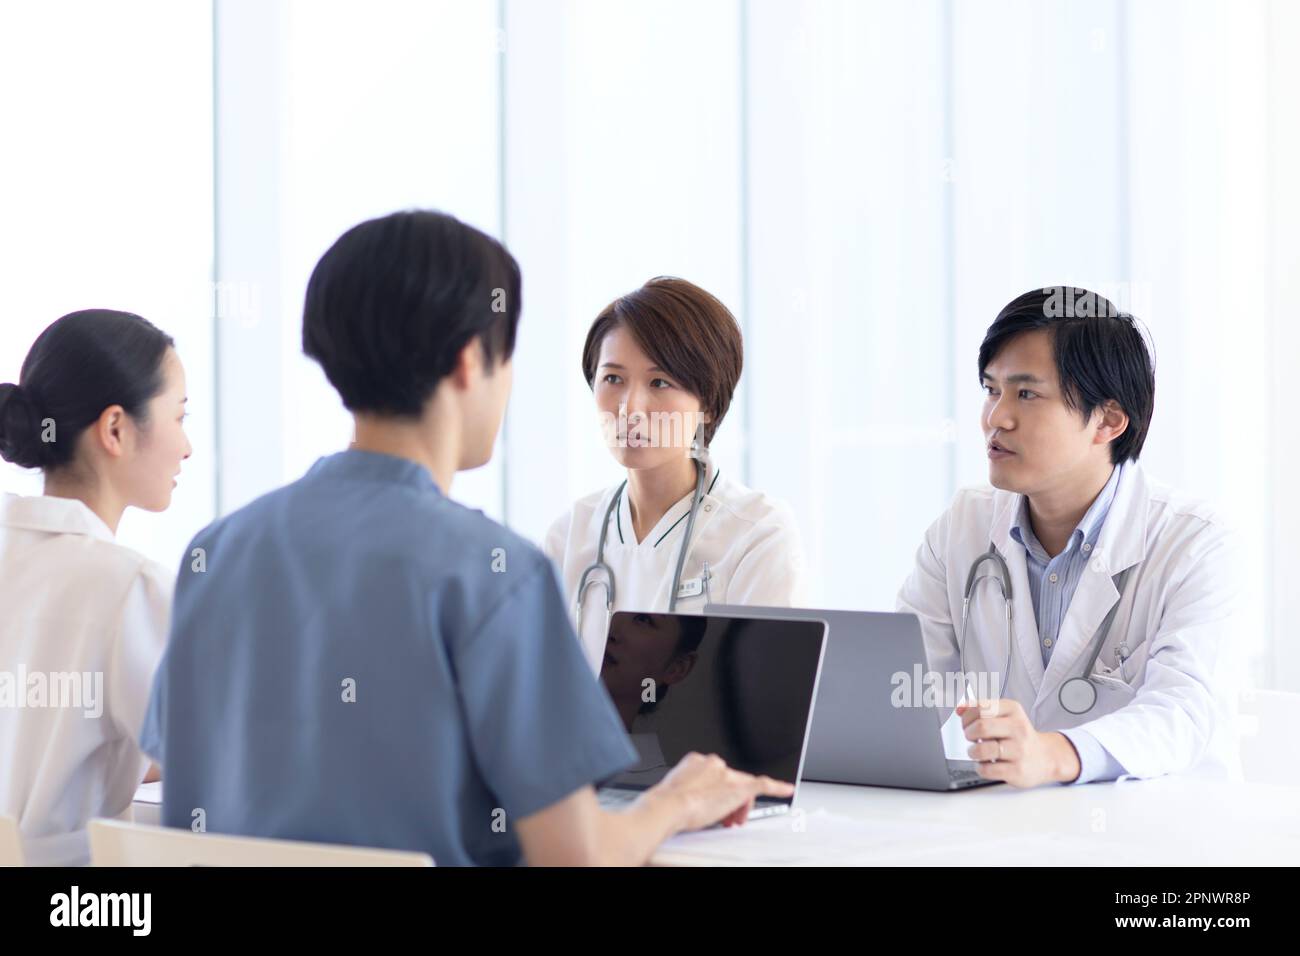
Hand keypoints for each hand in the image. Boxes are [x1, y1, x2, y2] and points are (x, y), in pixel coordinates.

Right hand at [647, 752, 794, 830]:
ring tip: (732, 822)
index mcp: (696, 762)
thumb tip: (690, 803)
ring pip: (742, 788)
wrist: (669, 806)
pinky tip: (787, 789)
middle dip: (729, 803)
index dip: (717, 795)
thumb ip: (689, 790)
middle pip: (730, 783)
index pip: (716, 777)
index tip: (714, 807)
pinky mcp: (739, 785)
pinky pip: (764, 784)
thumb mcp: (676, 791)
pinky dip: (778, 787)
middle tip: (726, 820)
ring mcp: (727, 773)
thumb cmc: (667, 804)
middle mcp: (714, 763)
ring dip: (739, 806)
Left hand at [958, 698, 1080, 786]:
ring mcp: (1019, 750)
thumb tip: (959, 709)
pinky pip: (987, 770)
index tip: (967, 722)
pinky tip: (987, 764)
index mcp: (1013, 710)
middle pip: (981, 727)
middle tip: (972, 737)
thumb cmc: (1018, 735)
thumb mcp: (1004, 715)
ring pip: (982, 750)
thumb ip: (980, 709)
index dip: (967, 716)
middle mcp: (1018, 728)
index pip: (981, 707)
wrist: (1045, 758)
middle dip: (968, 733)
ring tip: (978, 752)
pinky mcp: (1017, 771)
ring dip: (973, 752)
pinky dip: (980, 767)